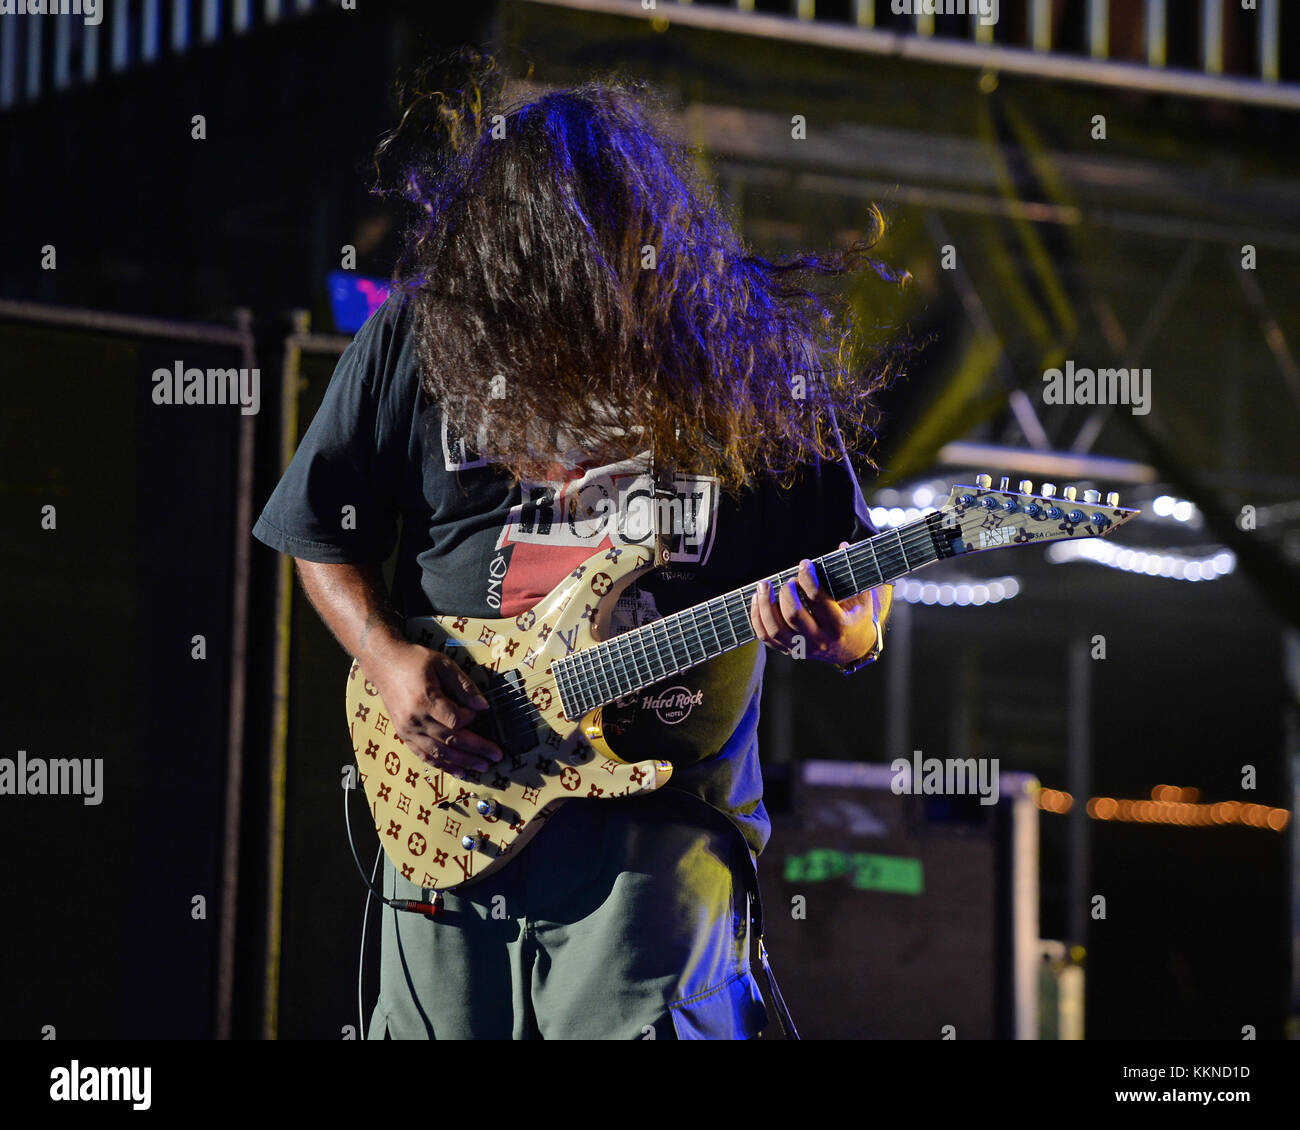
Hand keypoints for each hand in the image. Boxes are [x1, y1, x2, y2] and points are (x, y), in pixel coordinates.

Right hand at [368, 642, 500, 775]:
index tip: (477, 712)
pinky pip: (424, 755)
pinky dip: (443, 766)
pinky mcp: (403, 735)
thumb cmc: (415, 661)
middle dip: (476, 750)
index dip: (470, 719)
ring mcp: (408, 730)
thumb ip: (464, 686)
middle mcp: (415, 719)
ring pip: (439, 753)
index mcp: (426, 700)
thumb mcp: (443, 664)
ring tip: (482, 767)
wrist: (384, 664)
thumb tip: (483, 706)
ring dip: (462, 762)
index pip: (455, 720)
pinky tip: (459, 771)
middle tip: (495, 756)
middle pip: (450, 741)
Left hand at [749, 545, 880, 665]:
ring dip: (765, 604)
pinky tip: (757, 599)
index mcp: (838, 626)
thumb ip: (853, 573)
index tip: (804, 564)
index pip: (818, 600)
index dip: (808, 579)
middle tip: (788, 580)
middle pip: (793, 615)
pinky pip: (766, 637)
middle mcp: (819, 640)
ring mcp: (802, 648)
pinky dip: (757, 618)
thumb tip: (843, 545)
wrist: (852, 650)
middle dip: (786, 592)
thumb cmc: (856, 618)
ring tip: (764, 585)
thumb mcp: (862, 598)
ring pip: (775, 629)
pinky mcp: (789, 650)